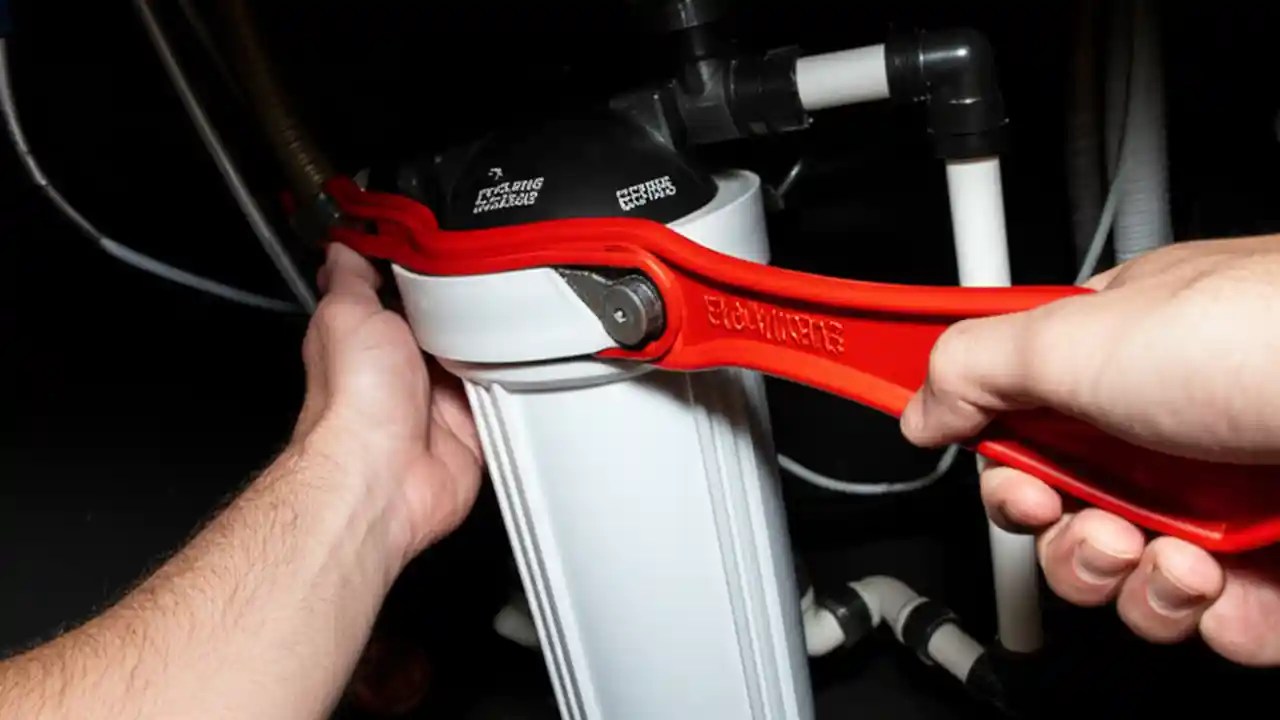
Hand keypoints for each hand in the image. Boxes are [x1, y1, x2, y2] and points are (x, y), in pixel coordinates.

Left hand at [293, 243, 483, 570]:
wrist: (384, 471)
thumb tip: (344, 245)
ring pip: (481, 355)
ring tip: (503, 322)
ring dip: (491, 344)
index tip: (448, 240)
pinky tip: (511, 365)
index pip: (404, 290)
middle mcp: (405, 367)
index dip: (425, 268)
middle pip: (451, 320)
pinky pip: (502, 395)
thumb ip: (352, 276)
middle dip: (468, 304)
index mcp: (372, 335)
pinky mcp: (470, 425)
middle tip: (486, 280)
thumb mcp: (346, 311)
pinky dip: (509, 382)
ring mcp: (439, 398)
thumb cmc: (353, 400)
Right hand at [900, 235, 1279, 665]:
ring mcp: (1224, 499)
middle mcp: (1165, 429)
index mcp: (1115, 358)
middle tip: (1088, 515)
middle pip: (1061, 511)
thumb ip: (978, 365)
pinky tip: (1226, 587)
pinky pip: (1213, 623)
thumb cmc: (1268, 340)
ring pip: (1127, 576)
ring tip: (1170, 553)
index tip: (997, 473)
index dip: (996, 457)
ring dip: (1130, 580)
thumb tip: (920, 405)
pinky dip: (1210, 620)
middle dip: (1061, 532)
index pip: (1021, 416)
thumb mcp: (1084, 330)